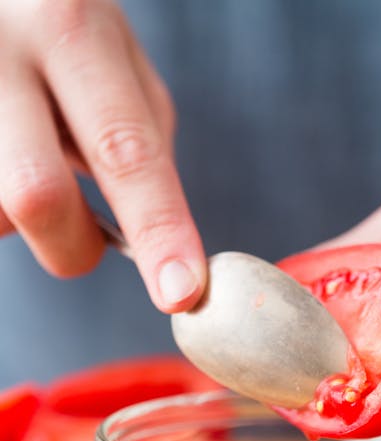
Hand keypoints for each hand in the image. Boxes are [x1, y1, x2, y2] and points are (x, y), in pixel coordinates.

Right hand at [0, 0, 204, 311]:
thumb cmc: (56, 25)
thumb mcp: (111, 52)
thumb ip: (139, 135)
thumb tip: (154, 233)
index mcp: (71, 29)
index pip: (124, 150)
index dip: (158, 229)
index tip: (181, 291)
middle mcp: (4, 51)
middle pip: (39, 197)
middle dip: (73, 247)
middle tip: (83, 240)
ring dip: (20, 216)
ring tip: (25, 157)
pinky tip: (6, 154)